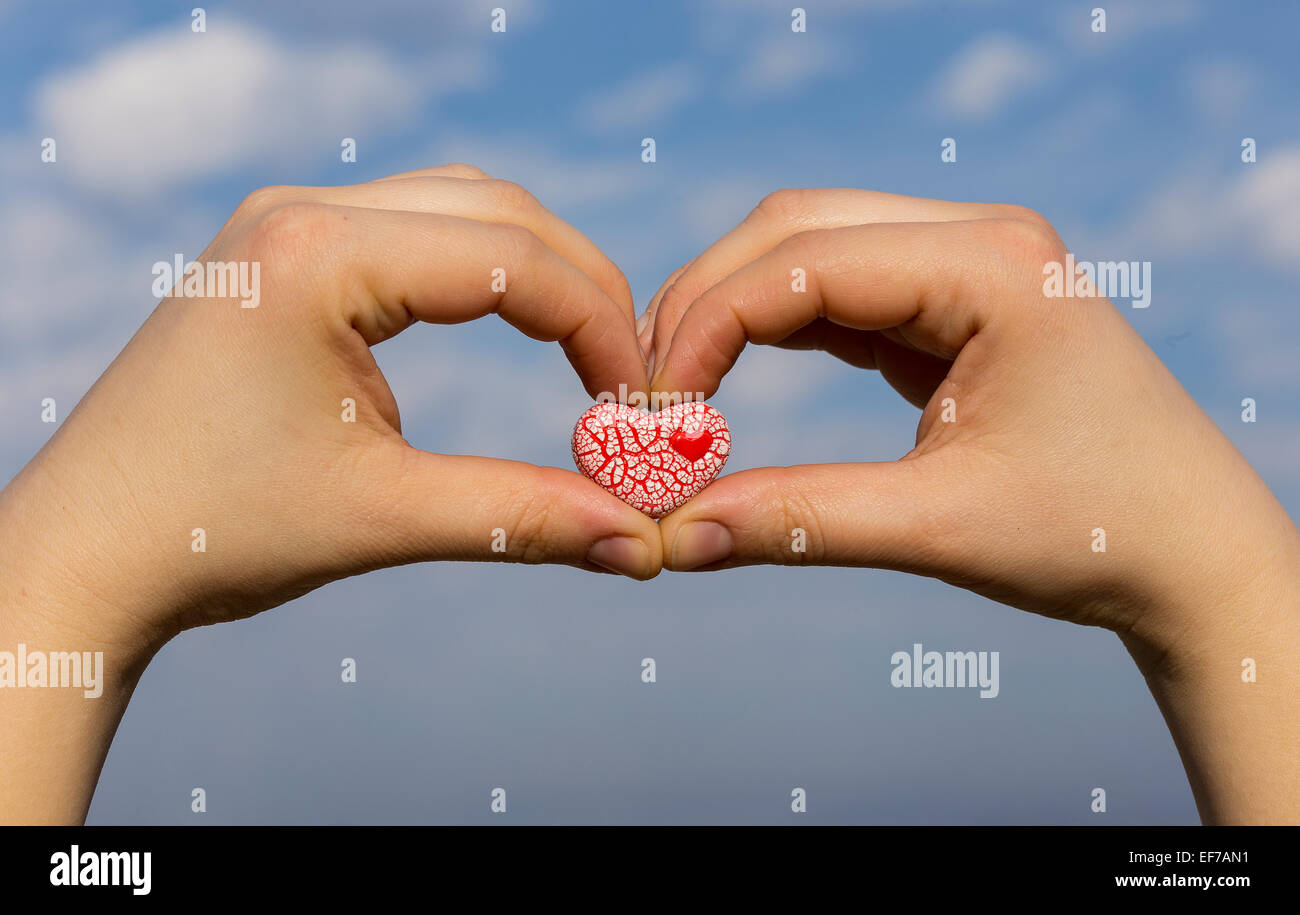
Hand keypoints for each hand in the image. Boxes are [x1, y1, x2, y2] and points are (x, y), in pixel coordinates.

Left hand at [0, 165, 659, 821]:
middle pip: (503, 212)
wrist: (91, 549)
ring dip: (540, 275)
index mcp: (319, 255)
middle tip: (630, 385)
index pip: (517, 258)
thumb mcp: (383, 516)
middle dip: (587, 293)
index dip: (603, 329)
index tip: (642, 411)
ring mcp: (286, 223)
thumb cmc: (215, 531)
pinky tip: (514, 330)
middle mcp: (301, 212)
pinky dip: (485, 275)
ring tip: (586, 359)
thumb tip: (639, 541)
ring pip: (465, 209)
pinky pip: (416, 232)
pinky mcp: (285, 252)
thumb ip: (525, 516)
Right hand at [645, 188, 1299, 823]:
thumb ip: (798, 520)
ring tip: (678, 391)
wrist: (1190, 554)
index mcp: (991, 265)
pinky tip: (731, 378)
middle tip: (646, 396)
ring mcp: (967, 265)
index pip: (803, 261)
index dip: (705, 326)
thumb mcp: (939, 525)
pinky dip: (776, 332)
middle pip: (793, 229)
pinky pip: (839, 295)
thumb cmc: (1096, 532)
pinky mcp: (952, 305)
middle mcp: (978, 240)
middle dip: (705, 305)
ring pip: (808, 252)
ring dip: (733, 312)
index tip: (650, 411)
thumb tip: (670, 535)